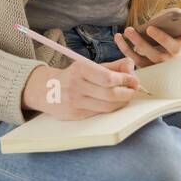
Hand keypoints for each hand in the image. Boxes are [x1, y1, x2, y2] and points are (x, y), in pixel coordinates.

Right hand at [22, 57, 140, 120]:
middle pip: (110, 94)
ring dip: (122, 102)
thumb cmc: (73, 76)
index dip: (125, 80)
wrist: (46, 90)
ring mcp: (75, 102)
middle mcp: (76, 86)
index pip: (108, 78)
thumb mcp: (89, 65)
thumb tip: (131, 68)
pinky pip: (100, 113)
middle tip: (134, 89)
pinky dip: (111, 108)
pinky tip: (114, 103)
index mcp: (80, 69)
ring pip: (107, 107)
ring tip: (126, 96)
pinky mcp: (76, 115)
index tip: (134, 80)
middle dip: (127, 93)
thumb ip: (113, 66)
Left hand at [114, 22, 180, 66]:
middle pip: (172, 48)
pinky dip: (125, 48)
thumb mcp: (169, 26)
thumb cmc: (163, 35)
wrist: (157, 59)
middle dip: (161, 38)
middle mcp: (176, 55)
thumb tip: (160, 18)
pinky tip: (118, 36)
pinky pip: (136, 59)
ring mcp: (162, 64)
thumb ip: (169, 18)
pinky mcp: (147, 68)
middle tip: (150, 28)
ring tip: (129, 30)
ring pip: (151, 55)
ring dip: (139, 42)